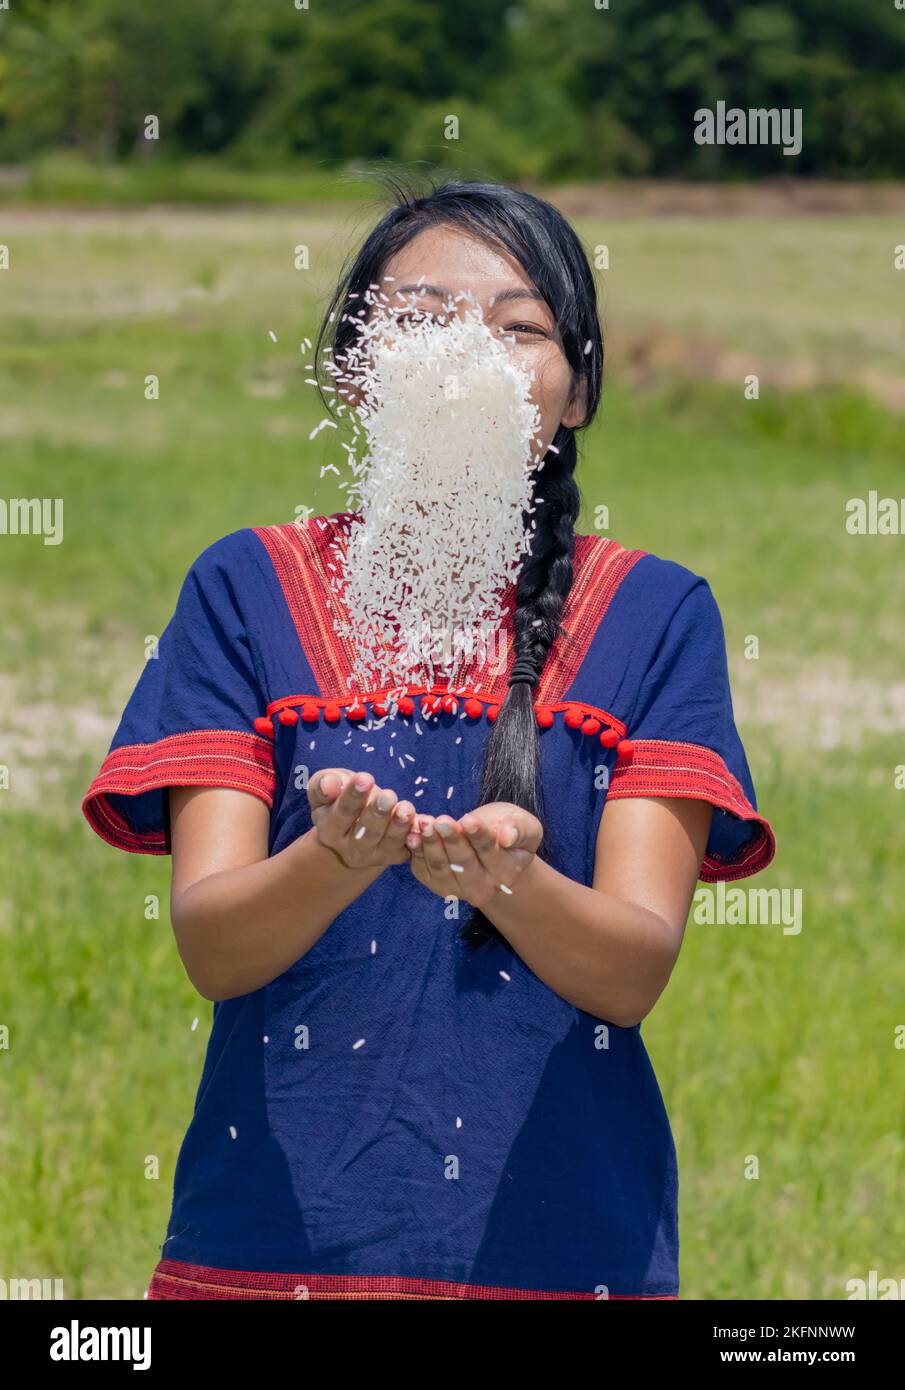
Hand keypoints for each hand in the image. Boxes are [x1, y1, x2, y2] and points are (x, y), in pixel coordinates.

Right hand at [307, 768, 416, 869]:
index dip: (353, 796)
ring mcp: (373, 855)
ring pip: (388, 842)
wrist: (352, 827)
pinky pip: (407, 848)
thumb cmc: (337, 799)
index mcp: (329, 831)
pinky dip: (415, 837)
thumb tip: (330, 784)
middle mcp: (350, 848)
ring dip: (399, 825)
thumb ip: (323, 785)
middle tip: (388, 796)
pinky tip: (423, 824)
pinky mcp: (393, 856)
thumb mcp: (324, 790)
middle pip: (366, 831)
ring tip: (407, 809)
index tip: (365, 778)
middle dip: (378, 813)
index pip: (341, 813)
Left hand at [407, 802, 541, 908]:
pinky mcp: (436, 883)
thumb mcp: (525, 826)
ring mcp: (457, 889)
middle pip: (464, 862)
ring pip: (441, 867)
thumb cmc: (508, 829)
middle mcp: (482, 887)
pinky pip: (423, 868)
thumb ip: (519, 830)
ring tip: (424, 823)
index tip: (469, 821)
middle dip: (451, 840)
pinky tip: (411, 833)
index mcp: (506, 871)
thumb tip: (507, 837)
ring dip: (430, 844)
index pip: (490, 851)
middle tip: (441, 820)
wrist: (491, 847)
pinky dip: (416, 850)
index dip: (479, 835)